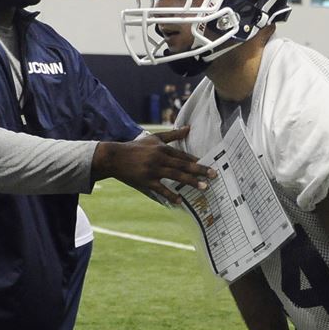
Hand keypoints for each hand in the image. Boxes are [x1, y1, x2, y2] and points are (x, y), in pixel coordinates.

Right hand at [91, 126, 214, 204]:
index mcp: (162, 148)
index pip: (183, 156)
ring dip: (191, 182)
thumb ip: (173, 135)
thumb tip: (189, 128)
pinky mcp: (146, 180)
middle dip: (200, 171)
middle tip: (214, 176)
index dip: (196, 162)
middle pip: (183, 165)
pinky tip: (180, 201)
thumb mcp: (154, 137)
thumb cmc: (135, 147)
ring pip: (176, 176)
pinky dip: (171, 195)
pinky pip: (161, 189)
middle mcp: (160, 158)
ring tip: (204, 188)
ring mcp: (153, 170)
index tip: (209, 165)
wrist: (114, 157)